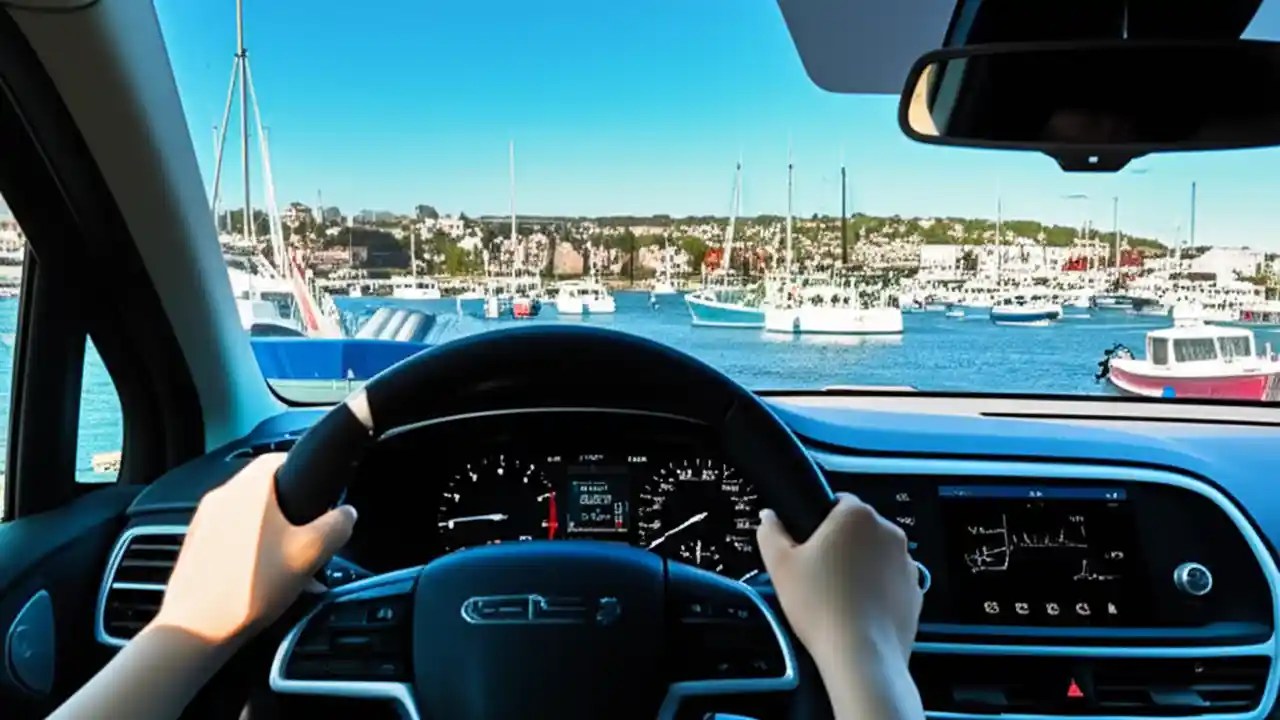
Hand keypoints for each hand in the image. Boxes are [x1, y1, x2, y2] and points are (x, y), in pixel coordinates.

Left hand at [152, 453, 357, 645]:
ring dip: (272, 534)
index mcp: (248, 487)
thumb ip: (337, 526)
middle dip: (291, 512)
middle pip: (265, 491)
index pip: (280, 457)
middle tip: (309, 539)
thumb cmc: (254, 585)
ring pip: (249, 517)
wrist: (197, 630)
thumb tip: (348, 513)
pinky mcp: (194, 548)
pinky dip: (251, 550)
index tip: (321, 497)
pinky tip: (265, 581)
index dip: (306, 472)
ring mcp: (203, 523)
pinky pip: (232, 538)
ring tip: (290, 567)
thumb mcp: (310, 553)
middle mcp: (220, 497)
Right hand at [757, 493, 920, 667]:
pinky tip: (859, 611)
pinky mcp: (916, 592)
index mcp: (857, 515)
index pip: (838, 502)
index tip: (808, 547)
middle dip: (841, 545)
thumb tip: (768, 516)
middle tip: (818, 574)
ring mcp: (907, 563)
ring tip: (839, 597)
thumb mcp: (780, 566)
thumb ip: (771, 532)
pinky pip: (891, 582)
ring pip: (877, 556)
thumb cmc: (819, 603)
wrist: (861, 654)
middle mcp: (889, 531)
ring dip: (861, 567)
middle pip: (859, 530)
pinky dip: (878, 590)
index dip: (820, 522)